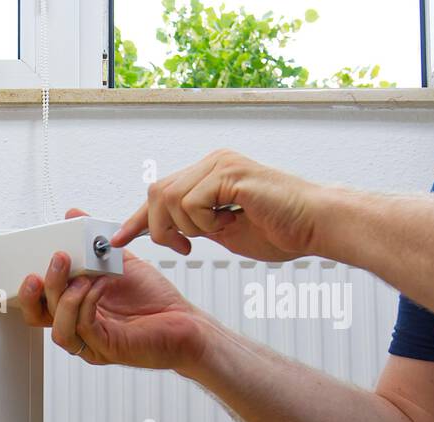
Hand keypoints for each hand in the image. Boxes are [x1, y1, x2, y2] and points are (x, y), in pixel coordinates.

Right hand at [19, 211, 216, 373]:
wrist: (186, 322)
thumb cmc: (156, 300)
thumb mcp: (119, 262)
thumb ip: (94, 242)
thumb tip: (75, 216)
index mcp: (77, 311)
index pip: (40, 305)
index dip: (30, 288)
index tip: (35, 261)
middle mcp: (80, 329)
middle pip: (42, 316)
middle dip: (44, 287)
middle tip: (58, 259)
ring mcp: (92, 342)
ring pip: (59, 327)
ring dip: (65, 297)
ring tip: (82, 274)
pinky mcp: (108, 347)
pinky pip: (85, 327)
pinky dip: (88, 303)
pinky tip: (101, 284)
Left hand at [111, 150, 323, 261]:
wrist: (316, 226)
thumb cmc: (280, 230)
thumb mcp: (224, 231)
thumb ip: (195, 225)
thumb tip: (166, 231)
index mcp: (210, 174)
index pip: (160, 194)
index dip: (136, 220)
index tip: (117, 239)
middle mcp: (212, 163)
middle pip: (156, 194)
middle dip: (160, 228)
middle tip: (186, 245)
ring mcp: (221, 164)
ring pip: (169, 200)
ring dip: (188, 227)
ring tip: (219, 230)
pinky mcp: (230, 172)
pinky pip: (191, 202)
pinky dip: (204, 222)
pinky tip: (230, 221)